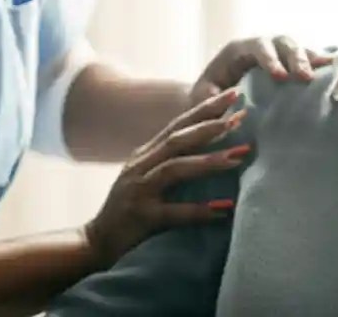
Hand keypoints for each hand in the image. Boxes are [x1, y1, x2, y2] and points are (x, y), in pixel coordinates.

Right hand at [84, 89, 250, 264]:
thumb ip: (169, 159)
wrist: (96, 241)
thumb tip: (207, 145)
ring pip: (175, 168)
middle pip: (177, 138)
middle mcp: (140, 166)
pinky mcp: (141, 217)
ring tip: (238, 157)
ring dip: (208, 161)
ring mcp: (139, 190)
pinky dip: (199, 209)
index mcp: (145, 154)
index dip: (204, 109)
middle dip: (210, 126)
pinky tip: (224, 208)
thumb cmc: (129, 209)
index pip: (178, 125)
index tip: (233, 95)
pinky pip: (173, 212)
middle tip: (241, 116)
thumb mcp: (146, 177)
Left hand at [190, 36, 333, 103]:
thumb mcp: (203, 100)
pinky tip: (336, 68)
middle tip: (306, 77)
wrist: (209, 99)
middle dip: (296, 57)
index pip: (257, 47)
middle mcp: (259, 47)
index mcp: (237, 50)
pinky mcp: (287, 66)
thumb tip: (235, 114)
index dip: (270, 59)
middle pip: (282, 43)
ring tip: (330, 68)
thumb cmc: (203, 99)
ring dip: (312, 58)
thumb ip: (215, 103)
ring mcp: (276, 54)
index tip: (280, 77)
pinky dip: (319, 62)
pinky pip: (306, 59)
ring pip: (298, 48)